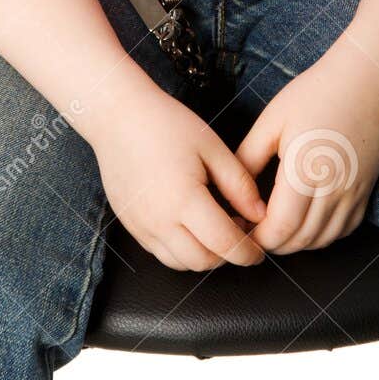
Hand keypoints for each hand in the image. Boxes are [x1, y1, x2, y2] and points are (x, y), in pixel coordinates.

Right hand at [92, 86, 267, 270]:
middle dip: (227, 256)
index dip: (248, 252)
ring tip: (215, 228)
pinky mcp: (130, 224)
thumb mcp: (212, 147)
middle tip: (239, 232)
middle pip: (203, 262)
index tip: (259, 250)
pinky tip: (190, 225)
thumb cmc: (165, 124)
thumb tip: (259, 214)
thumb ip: (239, 184)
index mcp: (184, 199)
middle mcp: (159, 221)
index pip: (224, 245)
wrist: (118, 116)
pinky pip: (160, 252)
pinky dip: (181, 249)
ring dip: (203, 256)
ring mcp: (141, 226)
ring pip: (180, 263)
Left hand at [234, 58, 378, 255]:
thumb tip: (228, 189)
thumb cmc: (315, 94)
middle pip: (299, 240)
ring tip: (275, 225)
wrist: (364, 81)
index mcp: (304, 171)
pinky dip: (321, 235)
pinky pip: (343, 230)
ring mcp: (353, 193)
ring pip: (322, 240)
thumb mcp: (272, 121)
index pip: (280, 228)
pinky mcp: (365, 192)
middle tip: (251, 228)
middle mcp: (332, 189)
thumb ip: (248, 157)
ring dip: (296, 242)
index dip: (256, 237)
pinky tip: (306, 220)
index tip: (239, 226)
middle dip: (272, 242)